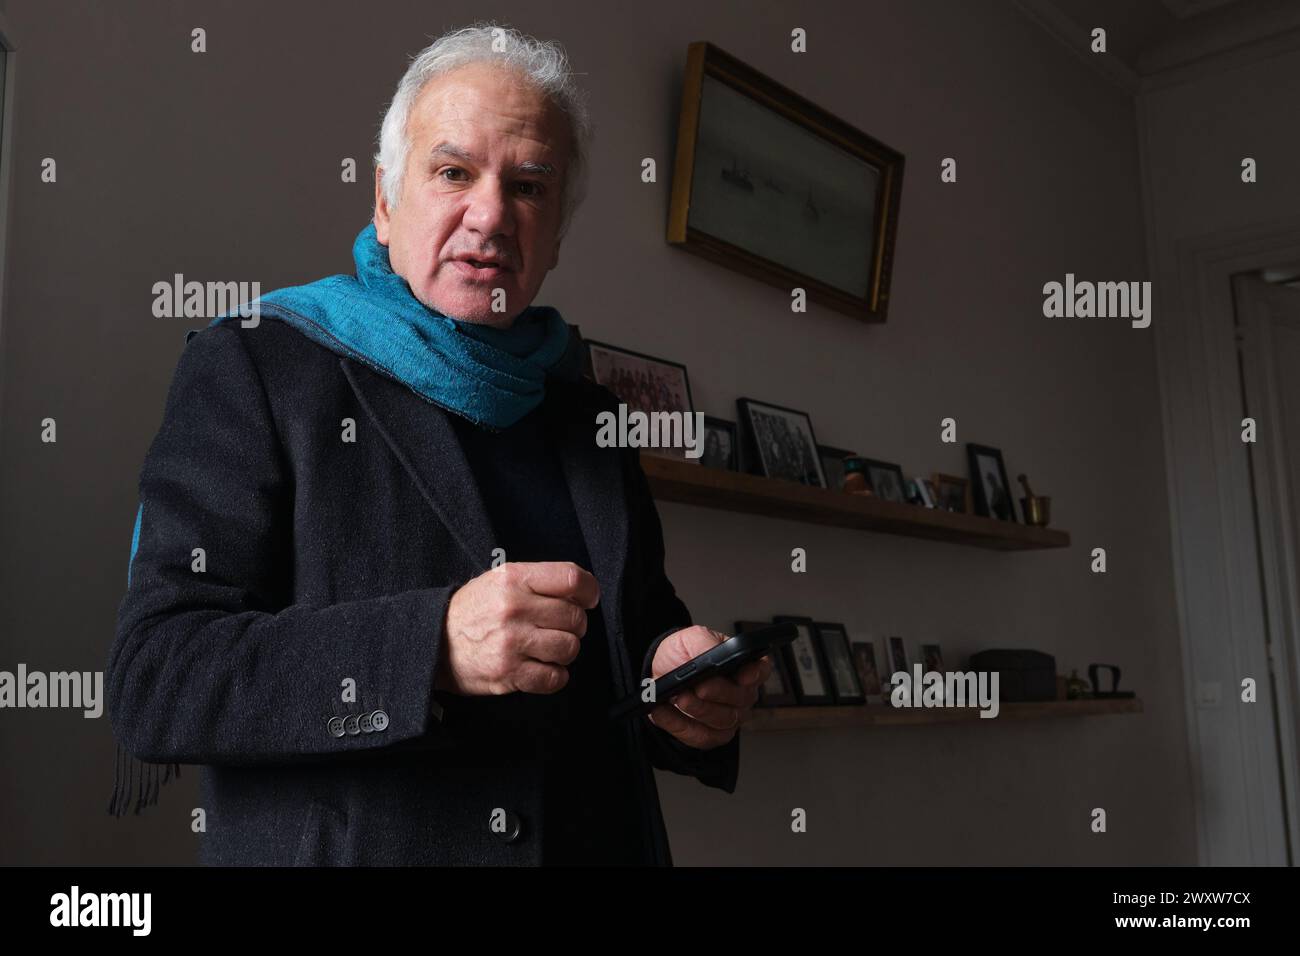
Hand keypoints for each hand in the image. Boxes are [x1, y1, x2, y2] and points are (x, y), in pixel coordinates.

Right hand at [438, 561, 599, 695]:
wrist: (434, 641)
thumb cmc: (473, 610)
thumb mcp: (500, 579)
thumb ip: (539, 581)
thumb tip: (583, 591)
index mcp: (514, 579)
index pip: (572, 579)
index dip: (589, 590)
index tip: (588, 599)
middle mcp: (514, 608)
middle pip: (575, 617)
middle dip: (575, 625)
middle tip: (561, 627)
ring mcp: (512, 642)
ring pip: (569, 648)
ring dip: (566, 651)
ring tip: (550, 647)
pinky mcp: (508, 673)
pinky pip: (554, 678)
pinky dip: (555, 676)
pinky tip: (544, 668)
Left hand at [645, 625, 772, 749]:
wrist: (659, 673)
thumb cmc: (681, 654)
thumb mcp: (691, 638)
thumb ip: (706, 643)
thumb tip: (716, 655)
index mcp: (742, 666)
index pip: (761, 670)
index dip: (755, 674)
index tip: (742, 676)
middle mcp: (741, 694)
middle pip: (741, 699)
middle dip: (719, 692)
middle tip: (699, 687)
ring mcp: (729, 717)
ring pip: (722, 720)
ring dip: (698, 709)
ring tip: (680, 697)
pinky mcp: (710, 735)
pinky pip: (699, 735)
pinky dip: (677, 723)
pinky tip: (663, 712)